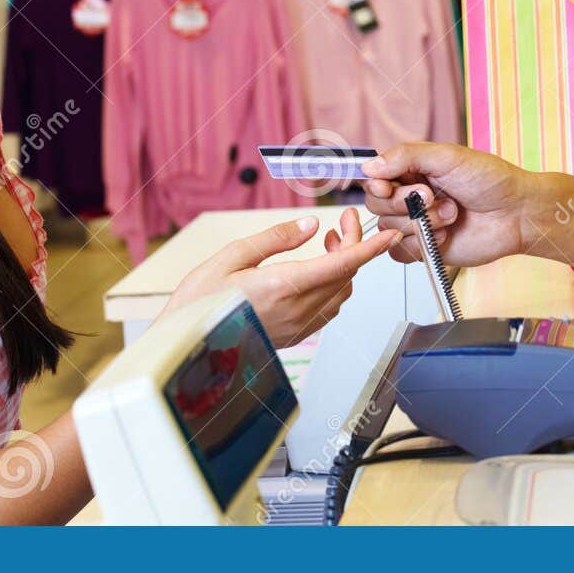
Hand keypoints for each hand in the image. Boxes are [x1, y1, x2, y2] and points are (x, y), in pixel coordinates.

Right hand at [161, 210, 400, 346]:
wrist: (184, 349)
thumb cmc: (199, 304)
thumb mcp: (231, 257)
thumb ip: (275, 239)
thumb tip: (310, 225)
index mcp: (283, 286)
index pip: (342, 264)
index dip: (370, 248)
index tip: (388, 233)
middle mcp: (297, 311)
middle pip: (346, 276)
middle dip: (353, 246)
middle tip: (342, 222)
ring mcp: (297, 327)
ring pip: (341, 293)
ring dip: (344, 266)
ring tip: (326, 242)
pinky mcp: (293, 336)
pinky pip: (327, 309)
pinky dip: (333, 285)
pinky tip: (315, 270)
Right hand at [362, 142, 537, 266]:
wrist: (516, 214)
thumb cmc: (490, 180)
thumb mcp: (447, 156)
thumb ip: (406, 156)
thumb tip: (369, 167)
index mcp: (413, 170)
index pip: (375, 178)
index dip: (377, 185)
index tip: (388, 187)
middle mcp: (410, 196)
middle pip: (376, 205)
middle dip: (404, 203)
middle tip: (433, 196)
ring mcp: (417, 223)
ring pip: (388, 229)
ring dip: (421, 222)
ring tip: (452, 213)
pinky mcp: (425, 248)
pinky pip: (400, 252)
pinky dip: (420, 245)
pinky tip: (445, 235)